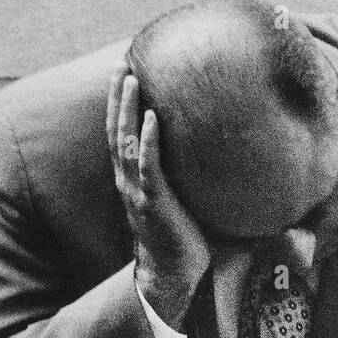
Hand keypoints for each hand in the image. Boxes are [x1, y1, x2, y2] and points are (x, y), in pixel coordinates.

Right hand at [106, 65, 210, 327]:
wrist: (173, 275)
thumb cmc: (181, 240)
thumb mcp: (179, 202)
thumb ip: (187, 178)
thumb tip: (220, 155)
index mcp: (132, 180)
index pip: (120, 135)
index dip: (118, 105)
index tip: (124, 74)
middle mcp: (129, 181)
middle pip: (116, 130)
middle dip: (118, 96)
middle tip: (122, 62)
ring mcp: (138, 191)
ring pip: (126, 142)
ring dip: (127, 108)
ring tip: (132, 78)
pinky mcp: (153, 202)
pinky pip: (148, 166)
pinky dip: (147, 141)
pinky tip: (152, 117)